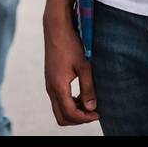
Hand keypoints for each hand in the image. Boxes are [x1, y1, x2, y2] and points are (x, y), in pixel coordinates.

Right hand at [43, 10, 98, 124]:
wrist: (56, 27)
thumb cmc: (71, 44)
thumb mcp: (84, 65)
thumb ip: (88, 87)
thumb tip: (92, 108)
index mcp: (58, 86)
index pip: (70, 113)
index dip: (85, 118)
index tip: (98, 114)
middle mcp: (50, 88)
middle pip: (62, 117)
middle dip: (78, 119)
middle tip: (94, 112)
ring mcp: (49, 84)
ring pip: (59, 109)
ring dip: (74, 111)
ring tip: (90, 102)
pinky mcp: (51, 79)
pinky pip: (58, 100)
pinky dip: (70, 103)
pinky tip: (82, 94)